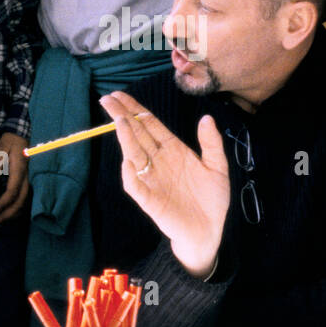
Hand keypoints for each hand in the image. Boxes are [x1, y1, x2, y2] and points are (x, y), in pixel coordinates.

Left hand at [0, 132, 28, 224]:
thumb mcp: (0, 149)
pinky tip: (4, 214)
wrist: (21, 134)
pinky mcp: (25, 182)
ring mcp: (27, 181)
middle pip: (19, 203)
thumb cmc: (10, 141)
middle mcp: (26, 179)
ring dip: (9, 215)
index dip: (1, 205)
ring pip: (22, 204)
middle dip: (5, 216)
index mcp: (19, 172)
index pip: (12, 193)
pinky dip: (14, 210)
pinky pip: (22, 200)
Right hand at [99, 91, 229, 277]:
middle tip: (107, 100)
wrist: (209, 231)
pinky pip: (136, 186)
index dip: (135, 109)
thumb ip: (211, 143)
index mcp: (172, 149)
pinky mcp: (150, 201)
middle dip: (122, 116)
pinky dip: (130, 175)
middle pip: (137, 134)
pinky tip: (128, 162)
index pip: (149, 124)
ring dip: (125, 139)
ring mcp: (152, 180)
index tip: (120, 95)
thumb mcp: (217, 166)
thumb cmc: (211, 198)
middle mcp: (158, 161)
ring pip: (134, 155)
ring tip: (119, 121)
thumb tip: (206, 117)